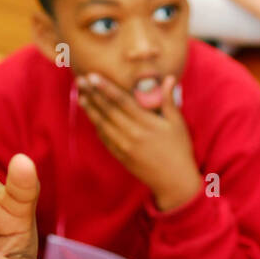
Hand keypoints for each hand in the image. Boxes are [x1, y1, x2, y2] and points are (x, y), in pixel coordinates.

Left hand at [76, 72, 202, 210]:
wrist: (174, 182)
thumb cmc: (179, 150)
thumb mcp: (177, 124)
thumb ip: (168, 101)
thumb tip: (168, 78)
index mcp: (146, 123)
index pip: (122, 101)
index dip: (106, 88)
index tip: (93, 76)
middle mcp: (132, 134)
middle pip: (108, 111)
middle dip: (93, 94)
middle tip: (80, 80)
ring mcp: (125, 147)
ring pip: (103, 125)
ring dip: (91, 110)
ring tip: (81, 96)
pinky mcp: (121, 157)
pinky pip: (105, 140)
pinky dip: (97, 127)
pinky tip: (92, 117)